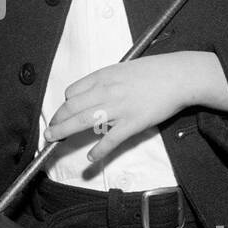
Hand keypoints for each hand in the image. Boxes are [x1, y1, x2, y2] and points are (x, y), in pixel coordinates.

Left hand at [43, 52, 227, 162]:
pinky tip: (91, 158)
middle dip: (57, 121)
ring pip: (83, 122)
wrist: (179, 76)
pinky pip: (110, 139)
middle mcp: (107, 91)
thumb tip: (91, 94)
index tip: (61, 114)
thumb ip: (106, 81)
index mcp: (104, 76)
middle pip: (71, 108)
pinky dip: (99, 151)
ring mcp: (119, 108)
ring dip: (65, 132)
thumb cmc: (153, 71)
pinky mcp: (133, 123)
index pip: (72, 92)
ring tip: (54, 141)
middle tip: (49, 132)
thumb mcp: (123, 69)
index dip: (63, 105)